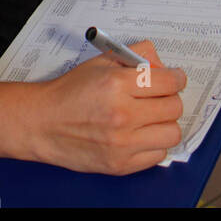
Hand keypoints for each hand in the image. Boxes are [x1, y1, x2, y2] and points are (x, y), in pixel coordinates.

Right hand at [31, 40, 186, 174]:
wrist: (43, 124)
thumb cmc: (71, 92)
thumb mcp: (101, 62)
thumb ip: (136, 56)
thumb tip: (163, 64)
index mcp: (118, 84)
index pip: (169, 81)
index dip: (176, 77)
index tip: (175, 79)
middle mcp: (122, 114)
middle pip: (174, 107)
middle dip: (170, 98)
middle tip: (160, 97)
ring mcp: (122, 143)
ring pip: (172, 133)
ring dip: (165, 124)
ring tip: (151, 118)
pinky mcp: (120, 165)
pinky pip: (158, 155)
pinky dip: (154, 145)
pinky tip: (140, 135)